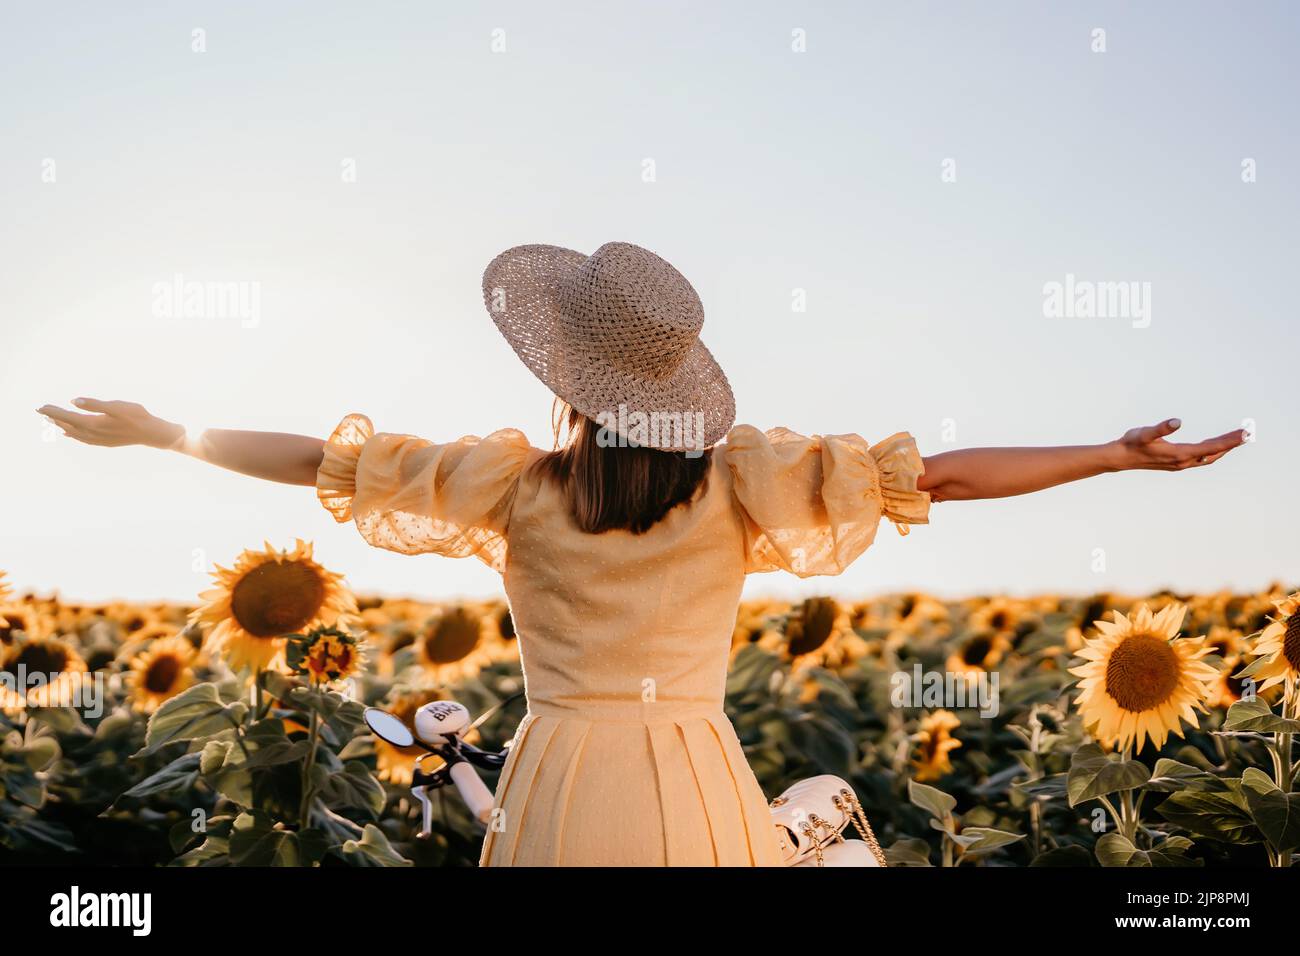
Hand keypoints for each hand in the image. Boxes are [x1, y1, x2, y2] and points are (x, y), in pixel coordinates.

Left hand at [38, 398, 184, 449]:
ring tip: (51, 421)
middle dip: (53, 418)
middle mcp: (92, 433)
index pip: (66, 417)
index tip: (40, 407)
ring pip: (73, 433)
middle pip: (67, 425)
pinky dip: (72, 434)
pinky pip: (82, 439)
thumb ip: (94, 404)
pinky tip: (69, 433)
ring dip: (61, 426)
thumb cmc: (136, 416)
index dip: (52, 411)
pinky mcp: (103, 442)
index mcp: (93, 423)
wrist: (151, 433)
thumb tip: (73, 401)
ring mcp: (97, 439)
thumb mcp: (116, 406)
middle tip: (41, 411)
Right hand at [1108, 419, 1246, 471]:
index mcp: (1180, 454)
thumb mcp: (1145, 432)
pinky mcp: (1176, 463)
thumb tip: (1178, 422)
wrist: (1119, 458)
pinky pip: (1201, 458)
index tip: (1244, 434)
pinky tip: (1212, 446)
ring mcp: (1180, 464)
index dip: (1230, 441)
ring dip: (1222, 449)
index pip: (1211, 448)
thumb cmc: (1131, 443)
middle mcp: (1183, 462)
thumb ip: (1161, 427)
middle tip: (1246, 433)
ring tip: (1234, 439)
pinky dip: (1212, 451)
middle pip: (1214, 453)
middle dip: (1230, 444)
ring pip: (1208, 457)